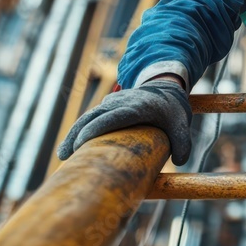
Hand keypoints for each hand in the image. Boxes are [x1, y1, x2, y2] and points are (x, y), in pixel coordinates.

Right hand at [58, 79, 192, 164]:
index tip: (83, 140)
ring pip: (88, 116)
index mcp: (138, 107)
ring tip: (62, 155)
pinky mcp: (107, 107)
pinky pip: (90, 118)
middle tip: (65, 154)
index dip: (98, 126)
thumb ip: (184, 143)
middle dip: (78, 134)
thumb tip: (181, 161)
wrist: (164, 85)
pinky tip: (70, 147)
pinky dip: (78, 130)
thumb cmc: (172, 109)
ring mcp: (112, 103)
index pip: (115, 116)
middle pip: (95, 116)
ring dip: (74, 133)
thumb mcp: (182, 124)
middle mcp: (121, 102)